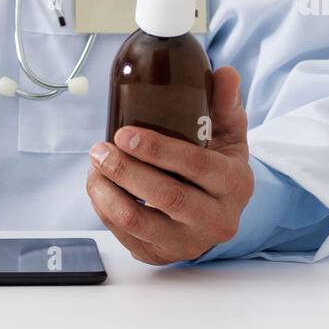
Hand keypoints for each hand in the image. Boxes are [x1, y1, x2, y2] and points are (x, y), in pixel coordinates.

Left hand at [86, 67, 252, 265]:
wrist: (219, 215)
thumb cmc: (218, 169)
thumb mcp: (229, 137)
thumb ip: (225, 105)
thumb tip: (224, 72)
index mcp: (234, 184)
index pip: (197, 166)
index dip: (157, 149)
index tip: (124, 133)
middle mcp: (216, 219)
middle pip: (166, 197)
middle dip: (125, 170)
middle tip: (99, 149)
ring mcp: (187, 242)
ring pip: (138, 220)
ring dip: (106, 191)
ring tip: (94, 166)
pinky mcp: (160, 255)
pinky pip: (123, 234)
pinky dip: (103, 207)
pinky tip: (98, 186)